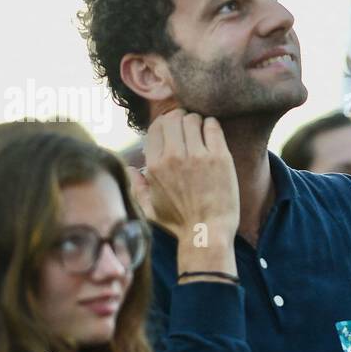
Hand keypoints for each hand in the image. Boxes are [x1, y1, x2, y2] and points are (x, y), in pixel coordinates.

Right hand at [127, 109, 238, 248]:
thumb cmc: (179, 224)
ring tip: (201, 131)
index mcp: (154, 165)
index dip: (165, 124)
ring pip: (193, 119)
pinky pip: (213, 126)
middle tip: (188, 126)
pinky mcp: (220, 157)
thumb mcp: (149, 208)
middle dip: (181, 119)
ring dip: (197, 121)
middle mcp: (173, 156)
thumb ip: (137, 187)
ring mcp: (197, 156)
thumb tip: (130, 170)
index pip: (156, 127)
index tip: (174, 130)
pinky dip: (212, 125)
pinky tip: (212, 133)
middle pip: (174, 118)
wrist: (207, 233)